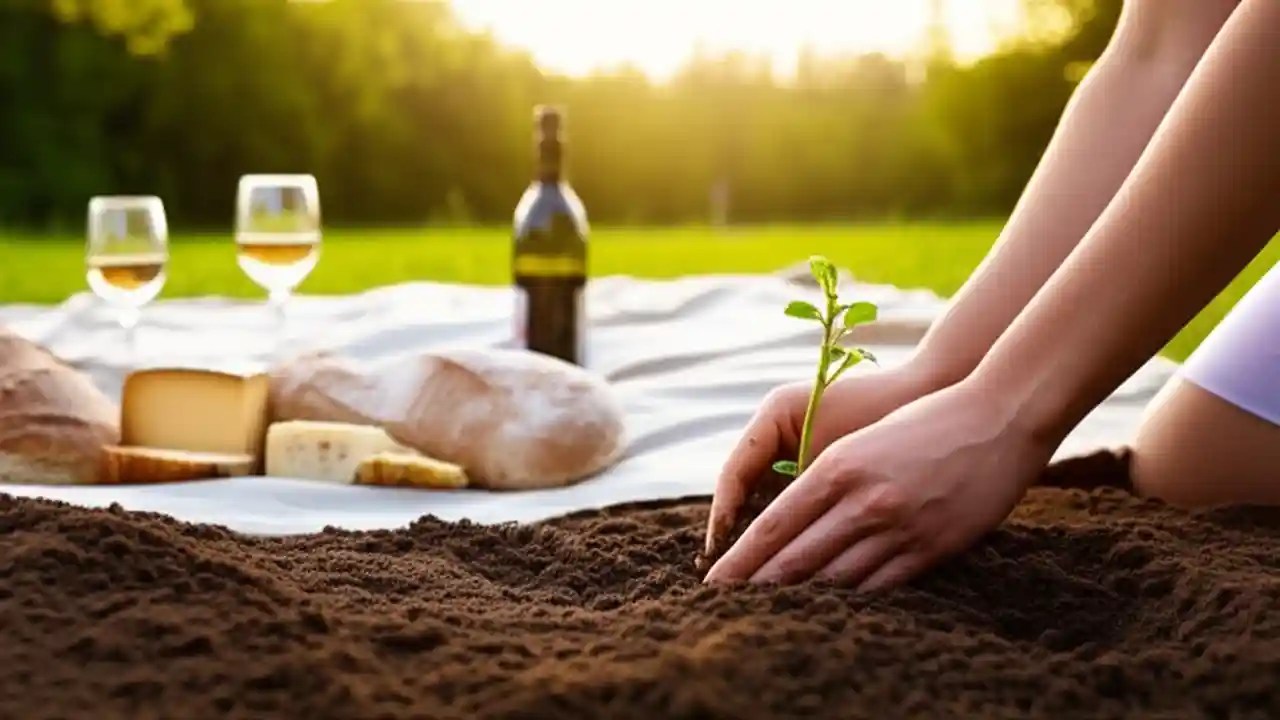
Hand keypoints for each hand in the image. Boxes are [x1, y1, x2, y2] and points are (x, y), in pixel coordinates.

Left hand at [702, 380, 1057, 590]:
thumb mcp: (862, 443)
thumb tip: (784, 523)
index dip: (740, 560)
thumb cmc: (924, 421)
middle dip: (756, 588)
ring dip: (800, 601)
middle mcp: (864, 500)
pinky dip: (850, 603)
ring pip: (835, 580)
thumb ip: (825, 481)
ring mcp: (899, 528)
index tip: (713, 581)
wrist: (998, 417)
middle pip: (796, 559)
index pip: (774, 526)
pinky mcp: (931, 547)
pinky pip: (880, 588)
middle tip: (728, 609)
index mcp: (838, 467)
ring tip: (771, 617)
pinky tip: (831, 613)